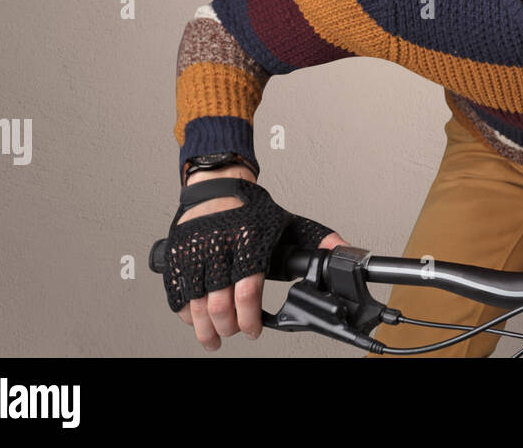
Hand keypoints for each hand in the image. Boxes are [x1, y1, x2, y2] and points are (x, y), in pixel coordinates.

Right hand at [171, 168, 348, 350]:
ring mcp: (196, 251)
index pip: (247, 292)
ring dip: (204, 329)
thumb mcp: (289, 221)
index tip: (255, 329)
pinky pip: (177, 292)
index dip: (250, 319)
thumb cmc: (253, 207)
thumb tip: (346, 253)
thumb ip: (318, 241)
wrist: (217, 183)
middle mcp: (221, 246)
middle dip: (229, 327)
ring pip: (196, 303)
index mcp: (250, 240)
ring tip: (214, 339)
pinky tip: (195, 320)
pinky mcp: (177, 255)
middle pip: (219, 304)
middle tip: (236, 332)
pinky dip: (185, 312)